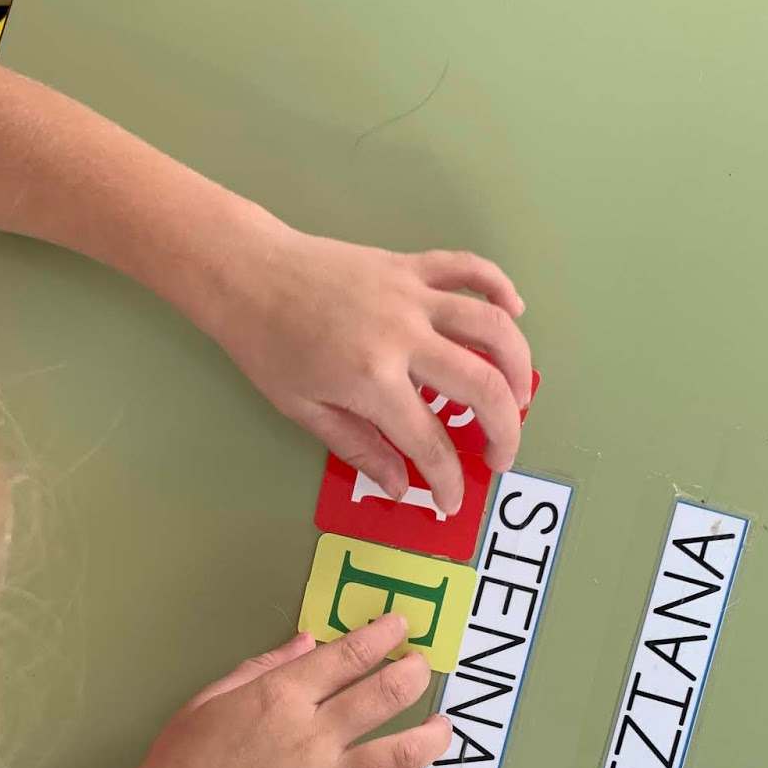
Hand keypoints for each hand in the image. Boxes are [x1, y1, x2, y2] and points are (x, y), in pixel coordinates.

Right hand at [108, 615, 464, 767]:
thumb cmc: (180, 763)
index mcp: (280, 697)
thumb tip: (309, 641)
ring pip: (397, 755)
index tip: (400, 626)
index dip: (381, 636)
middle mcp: (311, 737)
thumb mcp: (210, 698)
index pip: (346, 655)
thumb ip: (264, 667)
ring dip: (431, 736)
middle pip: (383, 696)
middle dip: (412, 675)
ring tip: (444, 727)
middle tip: (421, 668)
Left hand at [202, 218, 531, 516]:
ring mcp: (411, 296)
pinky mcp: (410, 266)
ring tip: (520, 396)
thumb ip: (359, 449)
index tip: (452, 501)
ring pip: (491, 326)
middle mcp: (402, 336)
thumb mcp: (304, 410)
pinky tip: (514, 311)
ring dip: (519, 365)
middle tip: (500, 457)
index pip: (429, 442)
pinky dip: (500, 287)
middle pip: (481, 386)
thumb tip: (401, 486)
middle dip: (504, 431)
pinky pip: (470, 269)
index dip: (448, 480)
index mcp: (371, 380)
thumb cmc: (267, 346)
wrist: (248, 274)